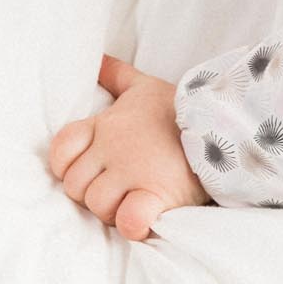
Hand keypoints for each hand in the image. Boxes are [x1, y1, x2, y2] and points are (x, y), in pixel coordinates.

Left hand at [48, 54, 210, 240]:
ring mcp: (133, 173)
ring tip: (133, 202)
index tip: (90, 168)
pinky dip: (131, 224)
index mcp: (105, 126)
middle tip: (117, 190)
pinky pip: (128, 220)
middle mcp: (113, 149)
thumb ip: (116, 74)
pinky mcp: (158, 195)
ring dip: (111, 211)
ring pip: (97, 204)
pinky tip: (142, 218)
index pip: (61, 150)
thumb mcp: (143, 86)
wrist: (221, 121)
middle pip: (75, 185)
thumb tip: (97, 58)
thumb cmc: (179, 108)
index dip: (67, 165)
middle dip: (91, 193)